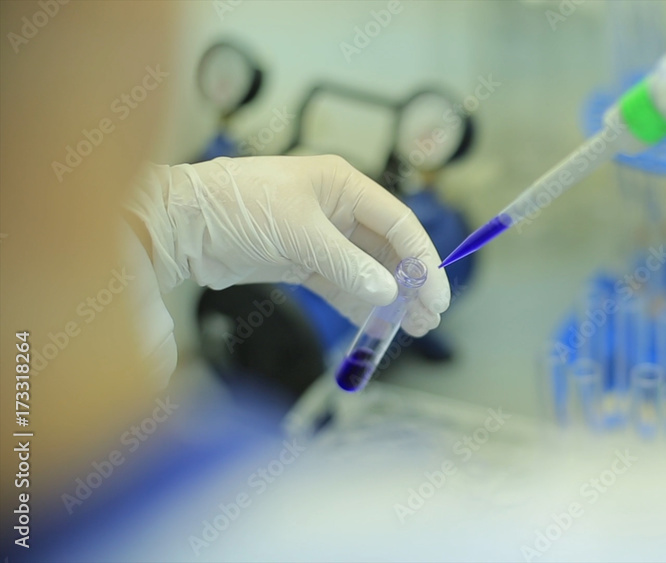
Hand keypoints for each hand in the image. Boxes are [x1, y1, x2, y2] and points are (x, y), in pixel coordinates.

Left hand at [128, 155, 449, 335]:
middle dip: (410, 283)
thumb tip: (388, 293)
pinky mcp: (300, 262)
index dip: (422, 259)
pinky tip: (375, 324)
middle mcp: (337, 208)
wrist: (180, 225)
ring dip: (388, 298)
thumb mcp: (299, 233)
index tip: (437, 293)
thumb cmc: (239, 208)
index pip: (398, 222)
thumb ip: (347, 265)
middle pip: (387, 249)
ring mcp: (320, 237)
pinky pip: (340, 285)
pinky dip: (358, 304)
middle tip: (429, 318)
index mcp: (343, 185)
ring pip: (366, 270)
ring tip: (411, 327)